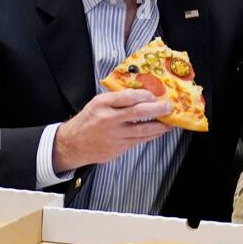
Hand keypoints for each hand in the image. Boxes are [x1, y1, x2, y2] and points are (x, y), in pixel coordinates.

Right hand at [52, 89, 171, 171]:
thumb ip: (117, 98)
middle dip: (157, 109)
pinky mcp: (117, 149)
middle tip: (169, 106)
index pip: (127, 97)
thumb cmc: (88, 120)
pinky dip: (151, 135)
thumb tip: (144, 94)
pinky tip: (159, 131)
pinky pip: (139, 141)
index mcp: (102, 104)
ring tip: (170, 121)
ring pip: (142, 131)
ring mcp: (113, 136)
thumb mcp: (98, 103)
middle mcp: (108, 120)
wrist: (72, 144)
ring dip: (160, 126)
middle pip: (138, 113)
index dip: (144, 95)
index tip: (155, 94)